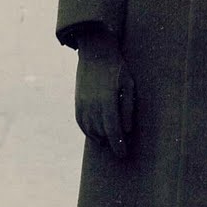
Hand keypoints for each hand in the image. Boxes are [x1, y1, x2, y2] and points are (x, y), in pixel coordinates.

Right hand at [74, 30, 134, 159]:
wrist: (95, 52)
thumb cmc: (117, 68)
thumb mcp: (128, 85)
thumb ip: (128, 108)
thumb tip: (127, 130)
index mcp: (107, 101)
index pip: (112, 130)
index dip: (118, 144)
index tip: (123, 154)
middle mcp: (93, 104)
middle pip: (101, 132)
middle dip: (111, 142)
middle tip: (120, 147)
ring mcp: (83, 103)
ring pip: (90, 129)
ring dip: (99, 138)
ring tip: (108, 141)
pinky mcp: (77, 101)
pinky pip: (81, 122)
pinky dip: (88, 131)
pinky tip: (96, 135)